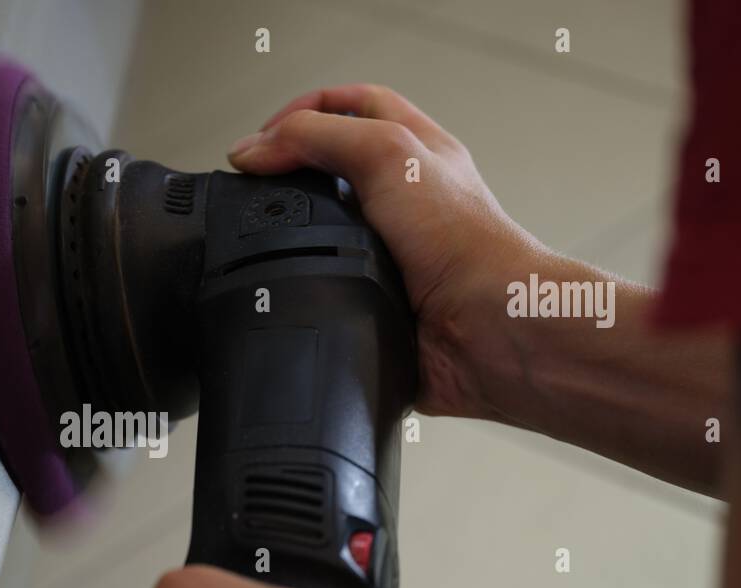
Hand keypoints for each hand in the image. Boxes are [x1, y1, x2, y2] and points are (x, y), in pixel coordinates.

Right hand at [228, 85, 541, 419]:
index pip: (351, 107)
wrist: (484, 328)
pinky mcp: (378, 297)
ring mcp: (391, 249)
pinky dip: (307, 283)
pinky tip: (295, 282)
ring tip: (271, 231)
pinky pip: (329, 284)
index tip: (260, 140)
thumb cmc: (465, 243)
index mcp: (415, 150)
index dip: (302, 112)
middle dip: (292, 170)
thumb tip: (256, 149)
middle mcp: (404, 197)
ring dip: (298, 232)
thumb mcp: (386, 156)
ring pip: (327, 229)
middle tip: (259, 183)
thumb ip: (319, 139)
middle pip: (333, 165)